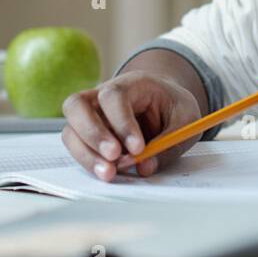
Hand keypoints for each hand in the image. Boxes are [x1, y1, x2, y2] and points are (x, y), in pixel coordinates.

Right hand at [61, 70, 202, 180]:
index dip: (122, 122)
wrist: (164, 102)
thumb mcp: (186, 119)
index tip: (137, 148)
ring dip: (86, 154)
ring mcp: (90, 115)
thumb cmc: (173, 106)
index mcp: (130, 83)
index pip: (114, 96)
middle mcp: (101, 95)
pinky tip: (107, 172)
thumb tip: (145, 168)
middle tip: (113, 158)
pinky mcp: (88, 135)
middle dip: (93, 134)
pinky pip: (76, 147)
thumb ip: (169, 142)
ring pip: (71, 129)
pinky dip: (88, 162)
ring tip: (109, 173)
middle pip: (77, 105)